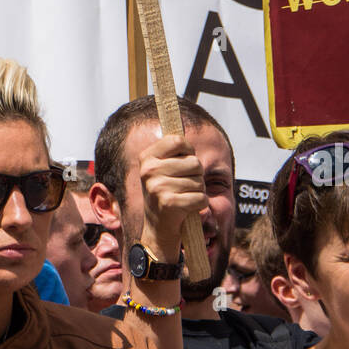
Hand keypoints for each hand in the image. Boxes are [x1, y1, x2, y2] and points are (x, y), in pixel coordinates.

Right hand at [136, 133, 207, 263]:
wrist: (157, 231)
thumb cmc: (165, 196)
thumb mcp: (161, 170)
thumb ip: (171, 150)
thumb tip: (176, 117)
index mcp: (146, 158)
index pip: (179, 141)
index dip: (188, 152)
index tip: (183, 163)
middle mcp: (149, 170)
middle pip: (194, 162)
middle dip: (196, 176)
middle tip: (183, 187)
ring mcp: (158, 187)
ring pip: (199, 181)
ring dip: (198, 192)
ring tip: (183, 199)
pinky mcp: (170, 204)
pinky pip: (201, 198)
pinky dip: (200, 205)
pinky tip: (187, 210)